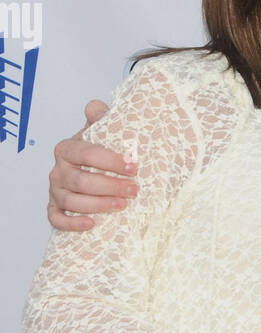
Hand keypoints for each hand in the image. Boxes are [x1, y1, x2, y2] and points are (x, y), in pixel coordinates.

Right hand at [48, 100, 138, 230]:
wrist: (89, 169)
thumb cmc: (99, 151)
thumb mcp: (102, 132)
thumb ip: (101, 117)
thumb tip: (96, 108)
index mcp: (67, 148)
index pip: (87, 154)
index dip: (111, 161)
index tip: (134, 167)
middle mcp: (58, 169)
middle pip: (81, 181)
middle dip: (110, 186)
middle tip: (135, 190)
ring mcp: (54, 190)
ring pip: (71, 201)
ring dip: (98, 205)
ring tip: (123, 205)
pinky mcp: (54, 208)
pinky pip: (56, 219)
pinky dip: (72, 223)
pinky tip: (92, 224)